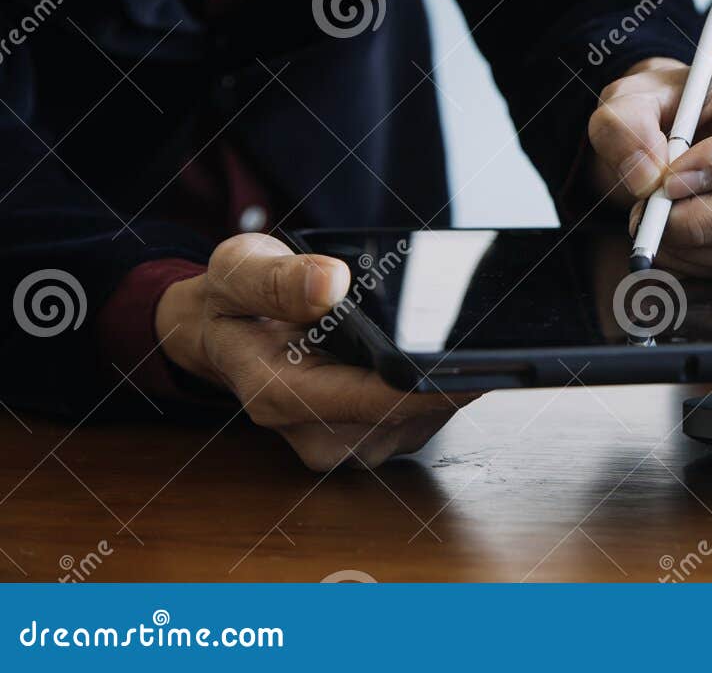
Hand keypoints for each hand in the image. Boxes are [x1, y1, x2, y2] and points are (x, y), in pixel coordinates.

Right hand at [157, 234, 474, 470]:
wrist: (226, 334)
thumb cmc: (234, 303)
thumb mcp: (238, 272)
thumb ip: (277, 279)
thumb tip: (331, 282)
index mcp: (283, 398)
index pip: (378, 400)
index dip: (434, 384)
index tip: (480, 361)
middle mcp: (322, 436)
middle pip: (414, 411)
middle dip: (447, 367)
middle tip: (468, 315)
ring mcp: (354, 444)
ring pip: (430, 414)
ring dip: (446, 373)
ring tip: (439, 322)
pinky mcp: (381, 438)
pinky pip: (429, 412)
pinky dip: (439, 379)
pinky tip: (433, 344)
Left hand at [586, 56, 711, 275]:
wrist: (667, 133)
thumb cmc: (658, 106)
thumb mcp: (628, 98)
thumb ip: (624, 125)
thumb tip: (648, 179)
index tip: (669, 180)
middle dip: (703, 220)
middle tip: (650, 216)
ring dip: (695, 248)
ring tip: (651, 225)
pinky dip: (700, 262)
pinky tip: (670, 241)